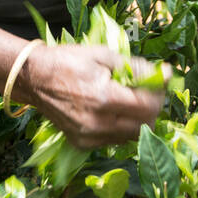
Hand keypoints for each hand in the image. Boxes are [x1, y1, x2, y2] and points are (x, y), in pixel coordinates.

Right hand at [19, 43, 168, 148]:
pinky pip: (114, 140)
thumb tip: (163, 73)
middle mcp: (99, 123)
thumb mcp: (102, 55)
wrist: (34, 78)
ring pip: (131, 137)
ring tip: (130, 100)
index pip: (148, 106)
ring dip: (138, 120)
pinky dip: (121, 127)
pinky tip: (112, 111)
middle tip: (147, 91)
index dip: (159, 93)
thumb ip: (134, 67)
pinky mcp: (83, 143)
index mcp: (104, 98)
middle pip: (145, 126)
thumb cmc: (68, 60)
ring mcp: (90, 137)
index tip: (160, 81)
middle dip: (152, 108)